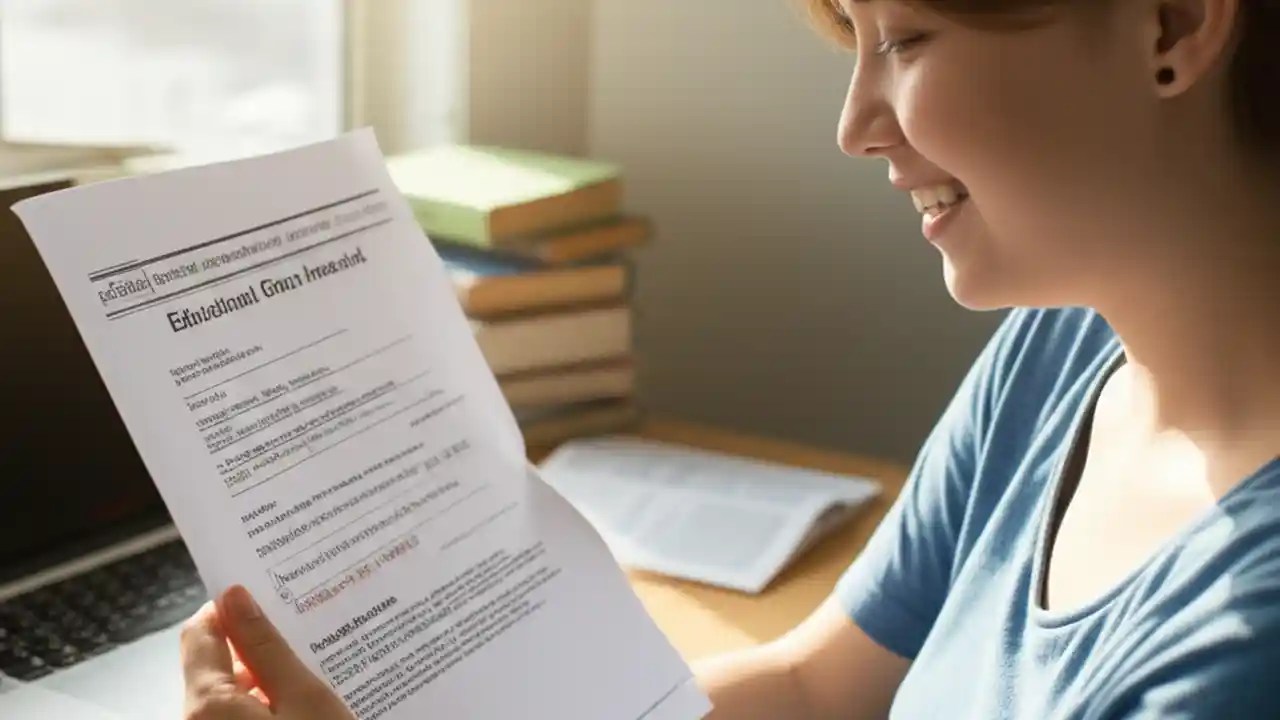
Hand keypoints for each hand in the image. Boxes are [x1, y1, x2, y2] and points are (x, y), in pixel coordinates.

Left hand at [180, 585, 354, 719]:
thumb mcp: (304, 698)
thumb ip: (267, 648)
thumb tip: (235, 596)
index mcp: (207, 702)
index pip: (199, 632)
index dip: (231, 607)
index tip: (271, 594)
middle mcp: (197, 719)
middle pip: (216, 663)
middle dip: (258, 643)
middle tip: (306, 627)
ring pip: (232, 690)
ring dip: (268, 675)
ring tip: (316, 664)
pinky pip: (241, 714)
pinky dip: (268, 703)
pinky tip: (307, 703)